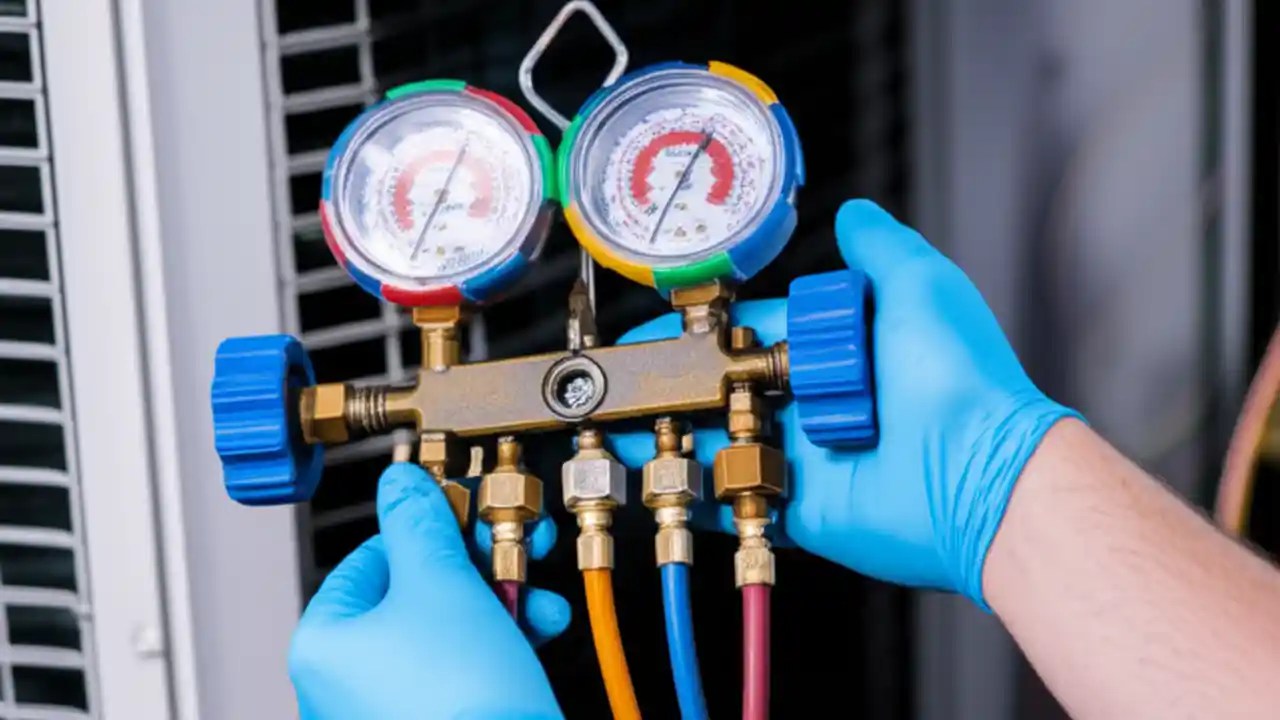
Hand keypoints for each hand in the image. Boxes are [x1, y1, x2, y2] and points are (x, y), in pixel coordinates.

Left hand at [288, 463, 568, 718]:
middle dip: (479, 566)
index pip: (372, 555)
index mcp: (324, 641)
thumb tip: (402, 482)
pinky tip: (539, 629)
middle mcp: (343, 681)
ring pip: (447, 631)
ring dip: (501, 602)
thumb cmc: (459, 697)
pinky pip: (461, 670)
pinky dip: (499, 644)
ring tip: (537, 598)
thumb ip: (419, 522)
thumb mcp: (442, 582)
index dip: (429, 528)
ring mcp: (385, 709)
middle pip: (417, 592)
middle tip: (511, 549)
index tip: (468, 515)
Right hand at [611, 199, 1080, 608]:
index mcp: (832, 351)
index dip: (699, 331)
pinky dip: (692, 492)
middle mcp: (812, 403)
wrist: (980, 473)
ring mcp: (802, 457)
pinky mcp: (797, 508)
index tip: (654, 329)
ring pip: (719, 442)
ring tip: (618, 426)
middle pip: (723, 390)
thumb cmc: (960, 379)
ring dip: (669, 436)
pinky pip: (734, 499)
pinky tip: (651, 476)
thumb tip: (854, 215)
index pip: (747, 332)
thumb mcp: (921, 286)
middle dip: (671, 385)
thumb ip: (879, 247)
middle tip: (623, 379)